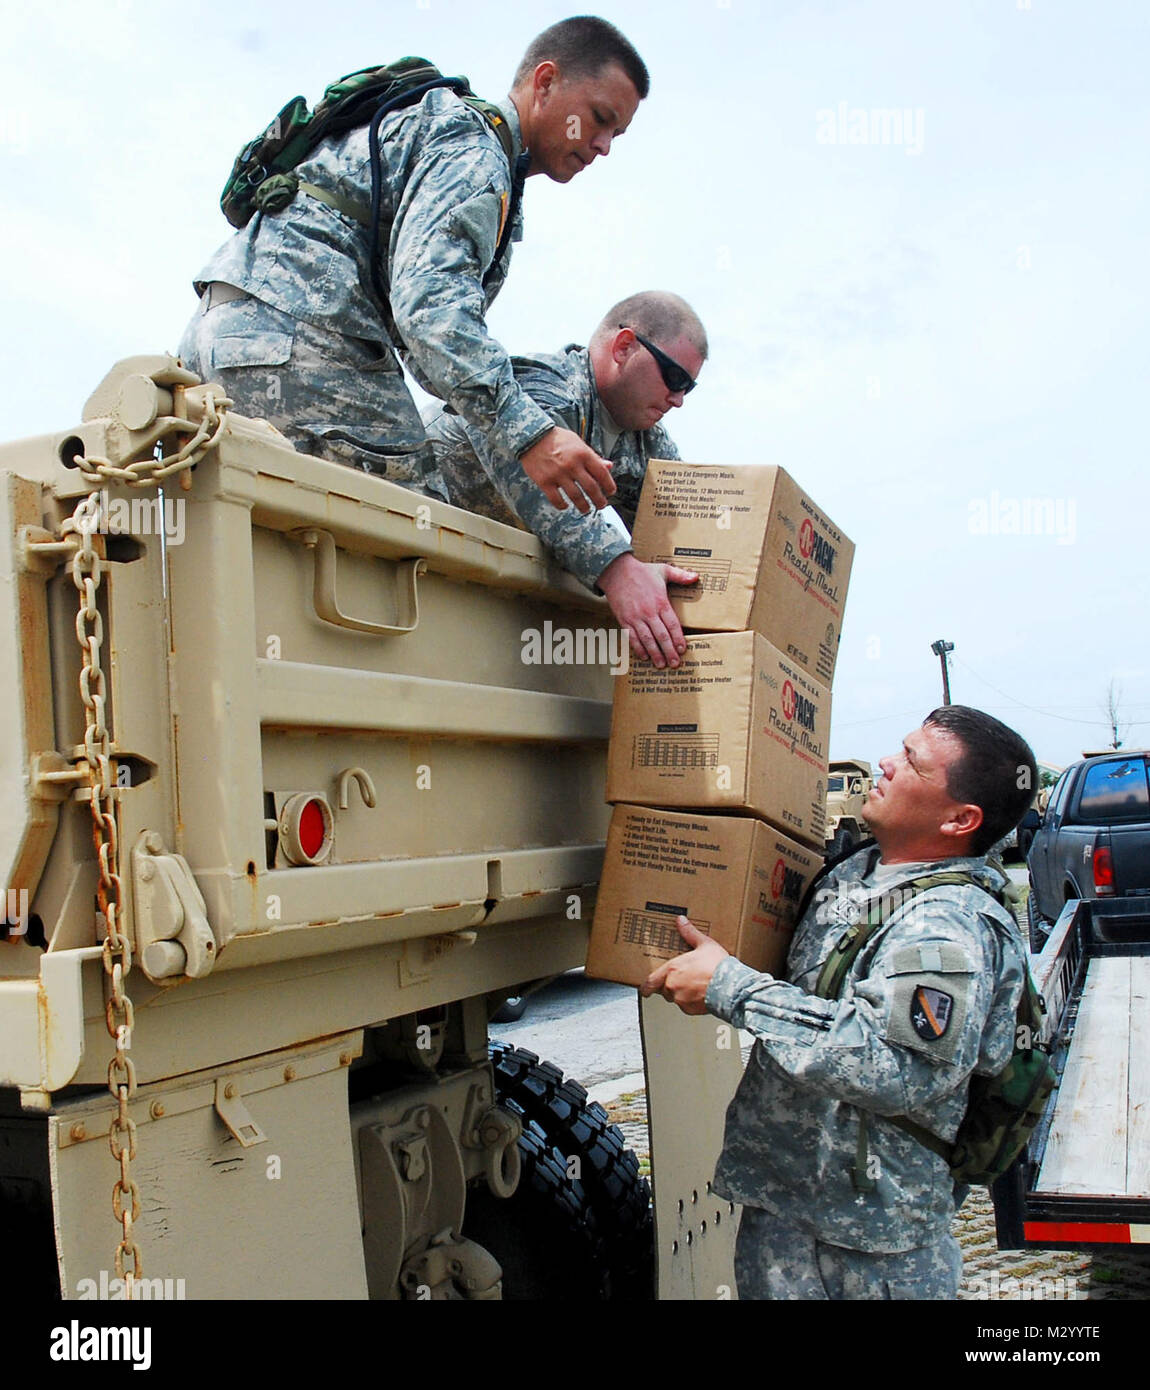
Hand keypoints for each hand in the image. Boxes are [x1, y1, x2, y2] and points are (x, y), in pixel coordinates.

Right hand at [520, 427, 615, 512]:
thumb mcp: (578, 443)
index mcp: (583, 454)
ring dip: (584, 506)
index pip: (602, 473)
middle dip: (599, 500)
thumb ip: (593, 456)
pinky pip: (556, 499)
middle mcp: (572, 465)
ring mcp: (558, 474)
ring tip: (586, 509)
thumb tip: (609, 466)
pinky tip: (566, 505)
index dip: (609, 485)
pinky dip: (563, 505)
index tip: (611, 492)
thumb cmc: (557, 439)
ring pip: (576, 497)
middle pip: (591, 488)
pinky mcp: (544, 481)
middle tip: (601, 505)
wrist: (532, 436)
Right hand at [597, 554, 696, 668]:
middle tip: (675, 663)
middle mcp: (649, 612)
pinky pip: (632, 637)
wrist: (616, 571)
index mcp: (661, 602)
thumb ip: (680, 575)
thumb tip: (696, 576)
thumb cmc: (641, 571)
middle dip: (669, 651)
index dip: (678, 639)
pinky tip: (644, 656)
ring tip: (661, 664)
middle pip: (662, 636)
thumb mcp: (663, 570)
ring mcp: (635, 617)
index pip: (672, 624)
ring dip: (655, 653)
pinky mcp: (624, 620)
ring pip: (647, 639)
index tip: (682, 649)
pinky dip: (638, 648)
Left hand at [640, 917, 728, 1014]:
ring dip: (680, 993)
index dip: (646, 985)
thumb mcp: (704, 944)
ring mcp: (680, 999)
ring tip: (694, 985)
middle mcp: (672, 986)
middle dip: (670, 985)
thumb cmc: (717, 967)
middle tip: (682, 979)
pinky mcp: (689, 1009)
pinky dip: (690, 1002)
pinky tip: (701, 994)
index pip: (650, 981)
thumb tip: (681, 921)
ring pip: (675, 998)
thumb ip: (690, 933)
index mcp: (672, 969)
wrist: (730, 987)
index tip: (645, 987)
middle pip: (664, 989)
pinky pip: (685, 1006)